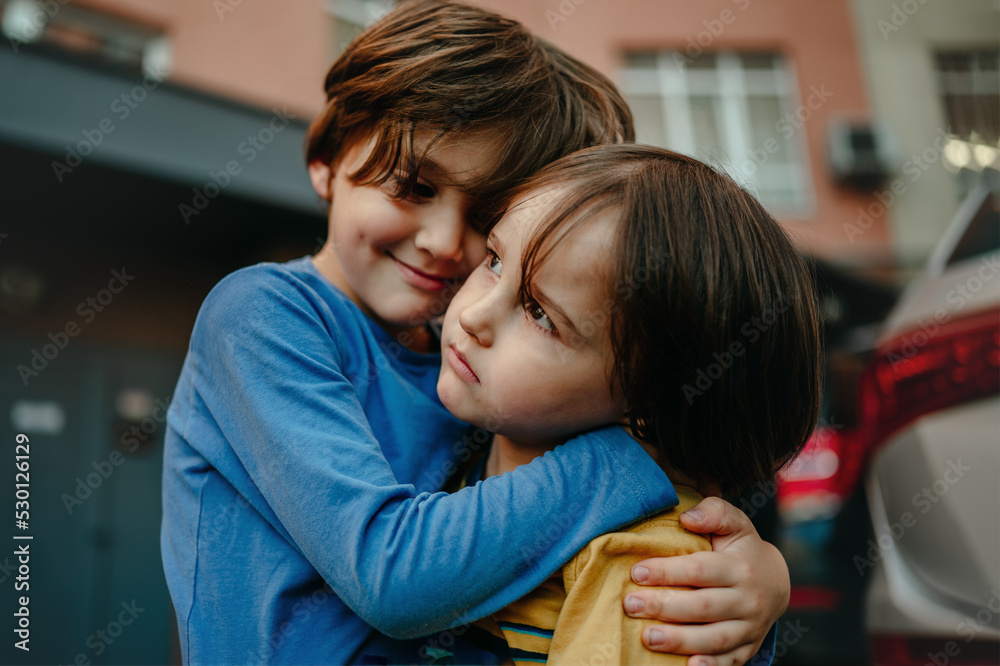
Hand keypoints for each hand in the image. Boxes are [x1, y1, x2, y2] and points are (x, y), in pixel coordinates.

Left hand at [622, 496, 787, 665]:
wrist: (776, 582)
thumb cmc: (742, 549)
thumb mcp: (735, 523)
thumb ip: (713, 512)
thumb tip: (687, 517)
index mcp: (741, 568)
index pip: (700, 570)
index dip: (667, 572)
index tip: (636, 572)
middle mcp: (748, 600)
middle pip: (703, 607)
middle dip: (664, 607)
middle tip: (630, 605)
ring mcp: (749, 628)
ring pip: (713, 639)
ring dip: (679, 641)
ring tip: (647, 637)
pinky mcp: (747, 648)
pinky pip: (729, 662)